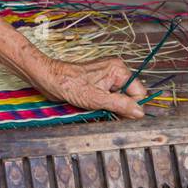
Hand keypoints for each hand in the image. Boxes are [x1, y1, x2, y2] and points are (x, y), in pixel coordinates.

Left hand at [29, 55, 147, 118]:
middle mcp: (114, 73)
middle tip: (107, 114)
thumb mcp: (97, 98)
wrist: (47, 79)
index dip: (132, 106)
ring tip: (97, 110)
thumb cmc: (68, 84)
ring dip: (110, 109)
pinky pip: (107, 101)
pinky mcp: (96, 87)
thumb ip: (120, 105)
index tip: (123, 116)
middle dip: (120, 108)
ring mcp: (105, 80)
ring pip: (117, 101)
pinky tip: (93, 109)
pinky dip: (102, 107)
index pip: (138, 92)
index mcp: (118, 70)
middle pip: (128, 97)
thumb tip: (140, 112)